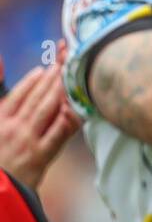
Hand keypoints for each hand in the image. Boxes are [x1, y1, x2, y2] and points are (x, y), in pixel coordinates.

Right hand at [0, 45, 81, 189]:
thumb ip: (6, 107)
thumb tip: (8, 80)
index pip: (17, 96)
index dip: (31, 81)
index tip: (43, 70)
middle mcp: (12, 128)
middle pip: (35, 99)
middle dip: (50, 80)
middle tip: (63, 66)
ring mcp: (28, 141)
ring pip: (46, 111)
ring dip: (59, 92)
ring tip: (69, 80)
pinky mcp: (41, 155)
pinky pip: (57, 133)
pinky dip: (66, 119)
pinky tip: (74, 107)